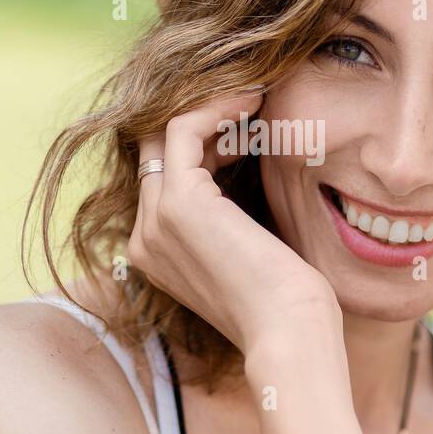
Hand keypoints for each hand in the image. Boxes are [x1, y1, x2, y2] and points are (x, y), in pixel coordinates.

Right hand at [126, 90, 339, 351]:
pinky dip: (216, 108)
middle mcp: (144, 237)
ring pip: (166, 134)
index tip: (247, 131)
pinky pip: (183, 128)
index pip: (164, 177)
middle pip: (159, 151)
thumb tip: (245, 169)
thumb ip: (228, 220)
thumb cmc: (283, 302)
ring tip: (254, 100)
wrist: (288, 333)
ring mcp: (156, 220)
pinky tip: (251, 104)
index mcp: (156, 253)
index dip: (203, 145)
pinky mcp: (178, 202)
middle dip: (203, 122)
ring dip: (211, 108)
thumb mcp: (245, 255)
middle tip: (251, 107)